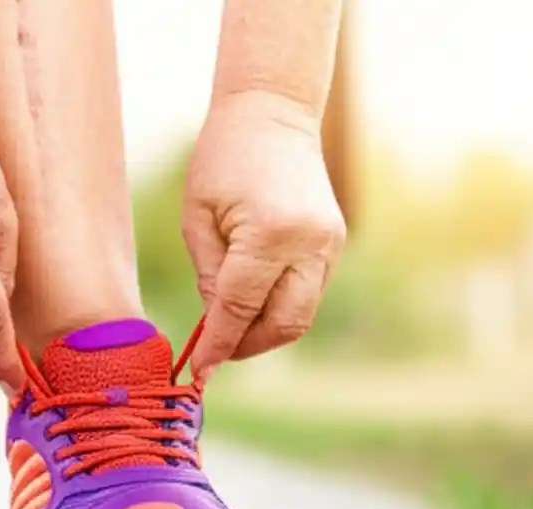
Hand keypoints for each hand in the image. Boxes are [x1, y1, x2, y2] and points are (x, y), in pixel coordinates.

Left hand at [182, 91, 345, 377]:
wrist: (273, 114)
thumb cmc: (223, 159)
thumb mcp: (198, 218)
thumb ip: (209, 277)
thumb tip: (216, 326)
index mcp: (270, 234)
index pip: (240, 307)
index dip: (217, 344)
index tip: (199, 371)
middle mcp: (309, 244)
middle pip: (283, 324)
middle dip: (247, 345)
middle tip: (215, 352)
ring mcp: (330, 245)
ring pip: (300, 315)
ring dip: (264, 331)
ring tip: (230, 329)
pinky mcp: (335, 244)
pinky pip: (307, 294)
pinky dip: (279, 308)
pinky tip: (251, 304)